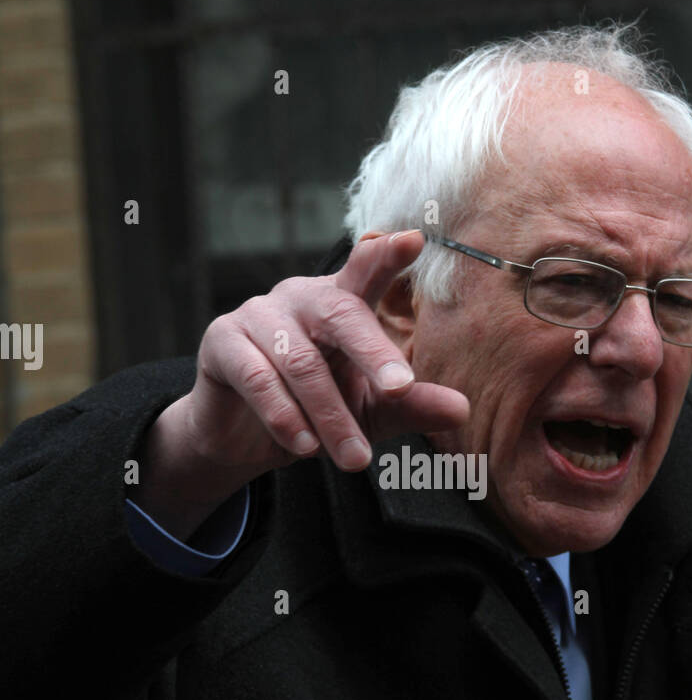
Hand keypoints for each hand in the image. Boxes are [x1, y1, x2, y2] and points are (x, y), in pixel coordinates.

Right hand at [135, 231, 469, 538]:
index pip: (367, 271)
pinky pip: (258, 378)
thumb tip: (462, 411)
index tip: (415, 239)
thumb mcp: (369, 412)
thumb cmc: (315, 411)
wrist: (243, 439)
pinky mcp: (222, 341)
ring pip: (301, 362)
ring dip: (330, 416)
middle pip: (341, 315)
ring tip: (354, 460)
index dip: (387, 255)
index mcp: (341, 302)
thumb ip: (410, 406)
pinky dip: (285, 416)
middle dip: (373, 354)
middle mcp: (301, 297)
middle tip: (400, 391)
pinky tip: (303, 448)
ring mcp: (258, 314)